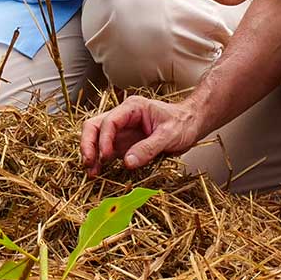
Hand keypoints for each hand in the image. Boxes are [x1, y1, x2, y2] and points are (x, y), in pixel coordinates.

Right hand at [80, 95, 200, 174]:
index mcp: (132, 108)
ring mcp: (122, 130)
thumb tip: (127, 162)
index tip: (105, 157)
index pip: (110, 121)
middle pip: (95, 126)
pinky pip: (107, 150)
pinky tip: (98, 171)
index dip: (104, 139)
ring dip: (92, 153)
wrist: (191, 124)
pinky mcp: (125, 143)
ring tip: (91, 171)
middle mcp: (123, 117)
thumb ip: (148, 148)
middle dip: (89, 144)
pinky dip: (101, 160)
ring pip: (97, 137)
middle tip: (88, 162)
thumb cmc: (182, 123)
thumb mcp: (169, 136)